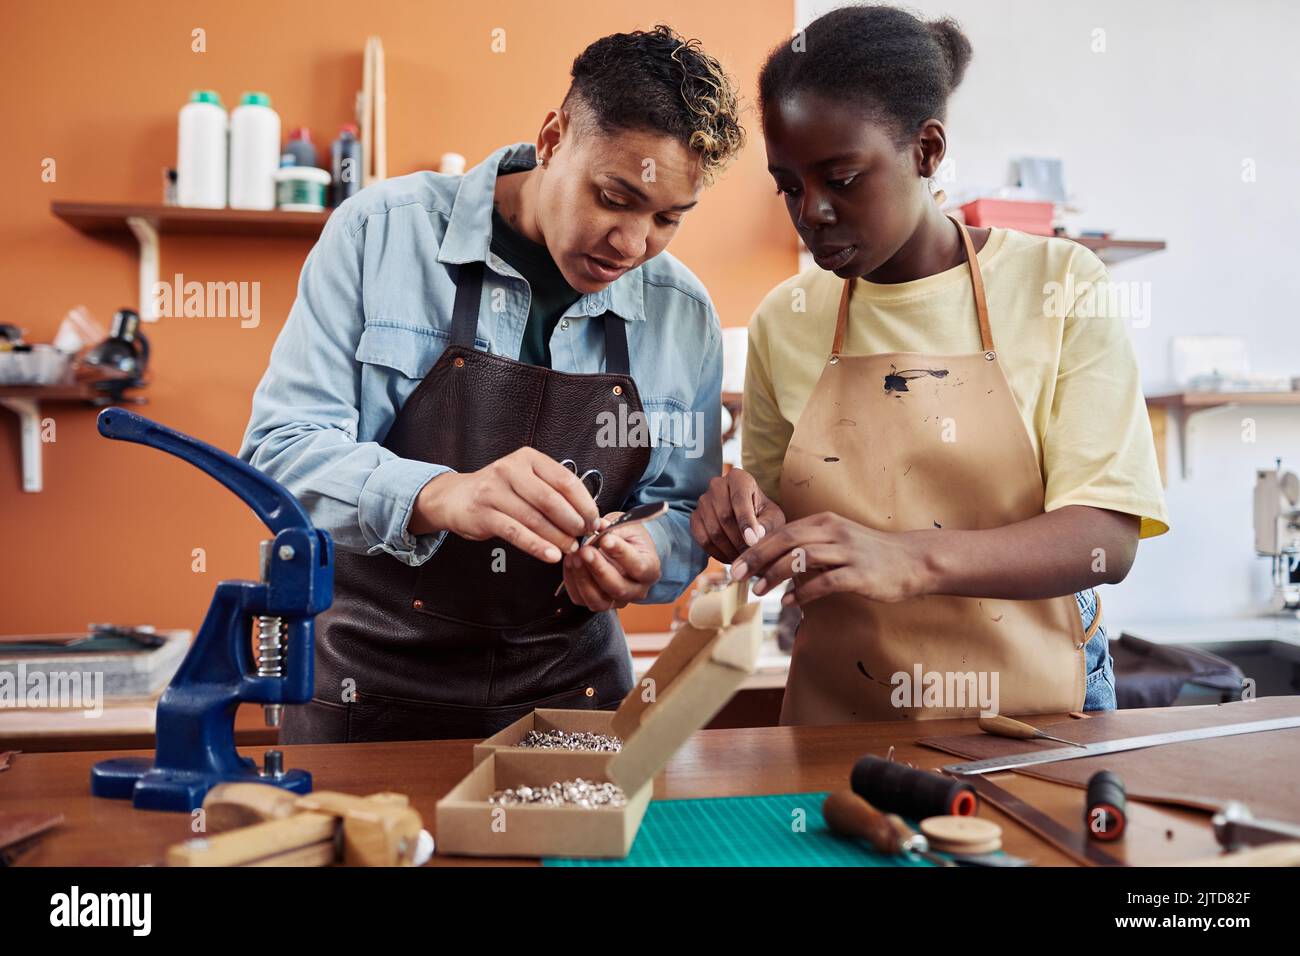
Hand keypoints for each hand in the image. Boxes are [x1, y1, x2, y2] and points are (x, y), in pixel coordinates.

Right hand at [408, 448, 599, 562]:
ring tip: (571, 549)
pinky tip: (551, 556)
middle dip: (573, 522)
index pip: (565, 480)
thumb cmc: (502, 491)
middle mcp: (510, 469)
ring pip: (534, 518)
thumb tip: (592, 518)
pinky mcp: (483, 514)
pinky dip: (537, 546)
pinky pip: (516, 533)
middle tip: (584, 536)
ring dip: (558, 537)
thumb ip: (555, 494)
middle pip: (551, 500)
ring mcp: (494, 491)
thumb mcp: (527, 480)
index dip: (584, 503)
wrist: (456, 497)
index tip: (594, 520)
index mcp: (528, 458)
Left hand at [562, 512, 661, 610]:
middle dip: (599, 569)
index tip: (606, 540)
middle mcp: (637, 590)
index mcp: (650, 569)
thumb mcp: (627, 526)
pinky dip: (572, 582)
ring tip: (574, 557)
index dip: (621, 554)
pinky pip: (582, 599)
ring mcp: (617, 601)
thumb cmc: (629, 537)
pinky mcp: (598, 603)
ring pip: (599, 601)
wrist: (626, 550)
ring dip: (583, 579)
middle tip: (585, 550)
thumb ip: (614, 528)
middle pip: (618, 588)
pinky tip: (570, 563)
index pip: (638, 567)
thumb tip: (599, 526)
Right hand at [690, 468, 785, 563]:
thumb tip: (755, 536)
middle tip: (751, 556)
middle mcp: (717, 485)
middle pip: (724, 516)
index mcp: (739, 478)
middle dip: (739, 540)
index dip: (746, 522)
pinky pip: (702, 539)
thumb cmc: (764, 517)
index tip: (753, 542)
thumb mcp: (773, 518)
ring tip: (743, 559)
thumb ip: (767, 525)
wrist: (748, 521)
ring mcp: (703, 501)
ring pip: (713, 530)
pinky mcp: (695, 517)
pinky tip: (730, 558)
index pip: (739, 499)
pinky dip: (716, 553)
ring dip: (729, 549)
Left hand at [729, 511, 933, 606]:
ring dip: (775, 575)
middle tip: (736, 575)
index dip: (756, 547)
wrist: (913, 560)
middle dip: (757, 558)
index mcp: (825, 521)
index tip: (736, 563)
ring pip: (802, 558)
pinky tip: (790, 603)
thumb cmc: (871, 553)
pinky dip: (804, 593)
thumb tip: (774, 562)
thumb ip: (810, 546)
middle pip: (786, 540)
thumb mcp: (838, 540)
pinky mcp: (859, 574)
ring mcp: (847, 552)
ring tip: (759, 591)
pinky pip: (825, 581)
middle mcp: (834, 532)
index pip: (782, 531)